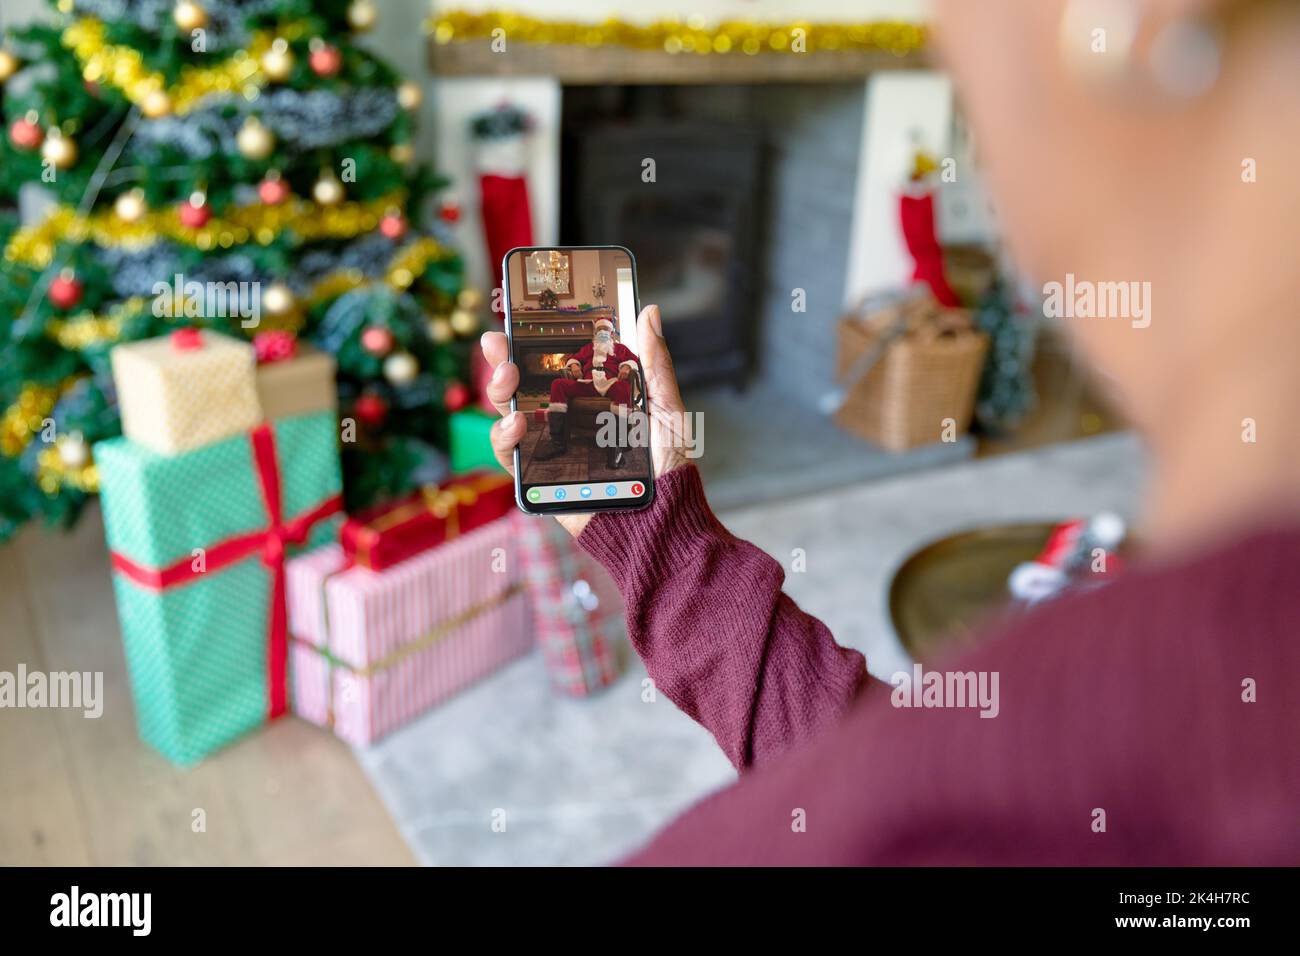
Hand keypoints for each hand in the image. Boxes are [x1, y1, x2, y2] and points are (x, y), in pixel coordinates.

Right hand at [481, 304, 689, 537]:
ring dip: (498, 392)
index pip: (553, 364)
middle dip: (502, 360)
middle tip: (498, 345)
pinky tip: (517, 423)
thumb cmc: (668, 467)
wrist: (661, 520)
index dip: (529, 342)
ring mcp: (549, 447)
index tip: (514, 319)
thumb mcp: (666, 408)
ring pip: (507, 414)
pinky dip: (504, 436)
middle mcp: (565, 420)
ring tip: (507, 379)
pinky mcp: (539, 477)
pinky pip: (509, 455)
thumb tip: (649, 311)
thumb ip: (654, 363)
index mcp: (590, 399)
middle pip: (521, 384)